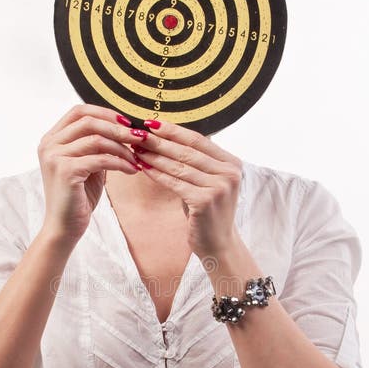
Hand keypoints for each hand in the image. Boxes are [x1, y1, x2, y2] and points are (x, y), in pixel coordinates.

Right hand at [37, 104, 138, 242]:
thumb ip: (97, 146)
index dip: (105, 112)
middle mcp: (49, 144)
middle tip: (139, 137)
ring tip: (136, 158)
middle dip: (117, 128)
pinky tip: (131, 170)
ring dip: (122, 147)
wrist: (64, 227)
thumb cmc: (78, 197)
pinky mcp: (66, 171)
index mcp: (52, 139)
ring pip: (97, 139)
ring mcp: (55, 157)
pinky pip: (101, 159)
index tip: (126, 122)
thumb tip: (123, 128)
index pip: (79, 111)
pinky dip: (121, 163)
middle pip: (89, 121)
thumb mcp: (89, 165)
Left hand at [129, 119, 243, 259]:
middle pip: (187, 151)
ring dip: (155, 156)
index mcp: (232, 163)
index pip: (198, 140)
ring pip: (179, 166)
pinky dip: (157, 174)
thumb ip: (196, 162)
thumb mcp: (208, 182)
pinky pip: (175, 183)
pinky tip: (143, 167)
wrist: (219, 244)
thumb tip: (168, 137)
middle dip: (160, 141)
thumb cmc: (208, 212)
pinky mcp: (205, 201)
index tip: (152, 123)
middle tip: (138, 133)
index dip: (174, 130)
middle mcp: (229, 173)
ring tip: (136, 149)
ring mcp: (219, 187)